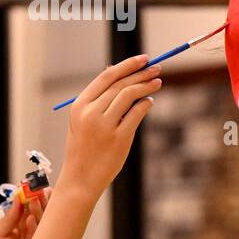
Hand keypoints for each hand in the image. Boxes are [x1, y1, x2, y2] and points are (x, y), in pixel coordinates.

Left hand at [0, 189, 47, 238]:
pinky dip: (37, 227)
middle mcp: (33, 237)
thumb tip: (18, 199)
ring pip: (45, 226)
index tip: (33, 187)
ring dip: (41, 211)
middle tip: (40, 190)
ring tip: (36, 199)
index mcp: (22, 231)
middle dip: (42, 202)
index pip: (32, 211)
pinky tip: (31, 217)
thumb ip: (9, 218)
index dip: (34, 199)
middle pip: (42, 216)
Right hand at [56, 55, 159, 200]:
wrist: (81, 179)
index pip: (106, 77)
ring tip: (158, 82)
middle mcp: (91, 113)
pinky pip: (136, 114)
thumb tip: (113, 69)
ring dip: (146, 86)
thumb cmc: (84, 147)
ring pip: (129, 96)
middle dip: (141, 73)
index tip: (143, 59)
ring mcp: (105, 126)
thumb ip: (97, 98)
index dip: (127, 65)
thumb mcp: (82, 120)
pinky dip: (145, 104)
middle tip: (157, 68)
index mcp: (80, 106)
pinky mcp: (119, 139)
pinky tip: (150, 102)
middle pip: (120, 84)